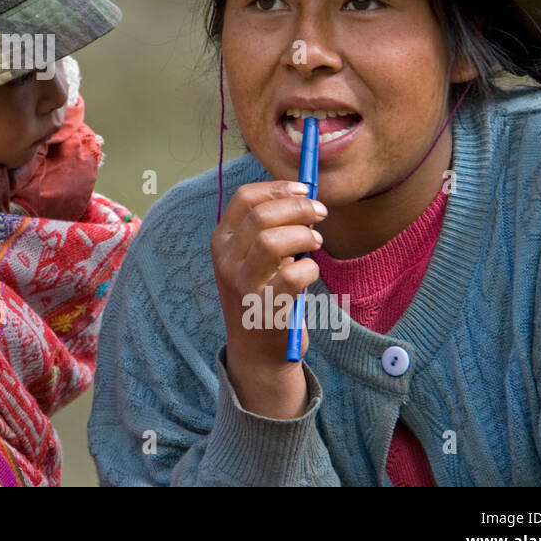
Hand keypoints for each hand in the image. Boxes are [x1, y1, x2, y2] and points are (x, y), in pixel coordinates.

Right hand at [210, 180, 326, 418]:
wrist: (257, 352)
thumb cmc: (261, 295)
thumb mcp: (250, 258)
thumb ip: (266, 228)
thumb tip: (302, 193)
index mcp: (221, 242)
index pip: (244, 198)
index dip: (278, 188)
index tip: (303, 189)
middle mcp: (226, 261)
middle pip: (261, 215)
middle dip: (298, 208)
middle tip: (320, 214)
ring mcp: (243, 285)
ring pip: (272, 241)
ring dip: (303, 235)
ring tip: (315, 243)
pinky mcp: (266, 308)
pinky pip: (294, 275)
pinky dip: (311, 269)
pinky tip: (311, 273)